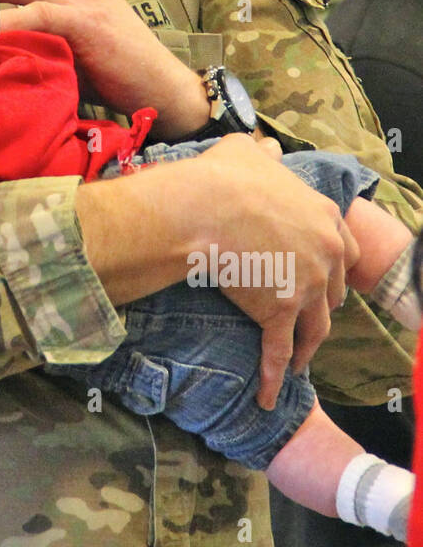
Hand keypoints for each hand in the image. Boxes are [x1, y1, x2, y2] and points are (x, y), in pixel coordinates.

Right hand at [187, 136, 358, 408]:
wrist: (202, 208)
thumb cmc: (222, 178)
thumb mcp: (247, 153)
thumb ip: (264, 154)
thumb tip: (269, 148)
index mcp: (324, 216)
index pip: (344, 249)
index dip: (331, 266)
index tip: (321, 278)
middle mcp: (325, 253)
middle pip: (332, 293)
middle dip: (320, 307)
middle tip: (304, 318)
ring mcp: (306, 286)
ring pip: (315, 329)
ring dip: (306, 350)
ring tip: (298, 365)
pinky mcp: (279, 312)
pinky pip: (278, 354)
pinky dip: (273, 379)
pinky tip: (267, 399)